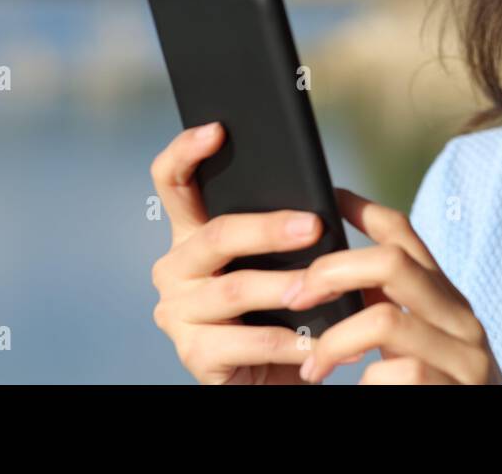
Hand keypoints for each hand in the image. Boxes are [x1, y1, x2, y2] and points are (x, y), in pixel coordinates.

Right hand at [148, 122, 321, 383]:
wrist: (280, 373)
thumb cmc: (286, 305)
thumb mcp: (285, 258)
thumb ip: (287, 226)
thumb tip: (328, 195)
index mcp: (193, 234)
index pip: (172, 183)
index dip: (186, 152)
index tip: (218, 129)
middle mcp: (175, 268)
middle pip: (215, 235)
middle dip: (268, 228)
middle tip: (314, 227)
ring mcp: (178, 312)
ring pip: (234, 289)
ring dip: (284, 287)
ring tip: (323, 288)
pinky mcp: (193, 355)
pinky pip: (245, 343)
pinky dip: (287, 341)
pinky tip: (317, 340)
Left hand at [286, 186, 501, 384]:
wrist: (499, 434)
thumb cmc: (437, 391)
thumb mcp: (419, 342)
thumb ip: (388, 310)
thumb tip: (329, 277)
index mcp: (445, 299)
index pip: (405, 236)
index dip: (362, 210)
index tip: (327, 197)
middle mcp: (460, 319)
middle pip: (392, 262)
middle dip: (331, 271)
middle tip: (294, 297)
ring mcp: (463, 356)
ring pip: (384, 321)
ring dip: (334, 343)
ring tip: (311, 368)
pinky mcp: (456, 390)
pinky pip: (395, 373)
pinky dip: (364, 383)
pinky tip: (360, 392)